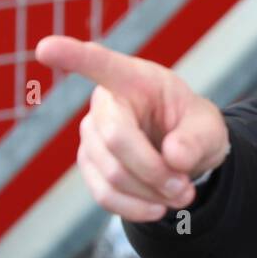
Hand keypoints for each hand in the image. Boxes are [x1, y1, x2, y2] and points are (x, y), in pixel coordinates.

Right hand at [36, 35, 229, 221]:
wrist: (187, 154)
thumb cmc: (195, 128)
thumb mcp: (210, 129)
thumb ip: (197, 140)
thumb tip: (173, 158)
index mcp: (134, 79)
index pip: (100, 64)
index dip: (73, 56)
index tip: (46, 48)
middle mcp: (104, 104)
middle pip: (117, 140)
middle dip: (156, 171)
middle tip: (186, 189)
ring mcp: (91, 136)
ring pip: (113, 174)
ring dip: (152, 193)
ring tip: (182, 196)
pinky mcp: (90, 166)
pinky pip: (105, 195)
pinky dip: (136, 208)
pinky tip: (158, 209)